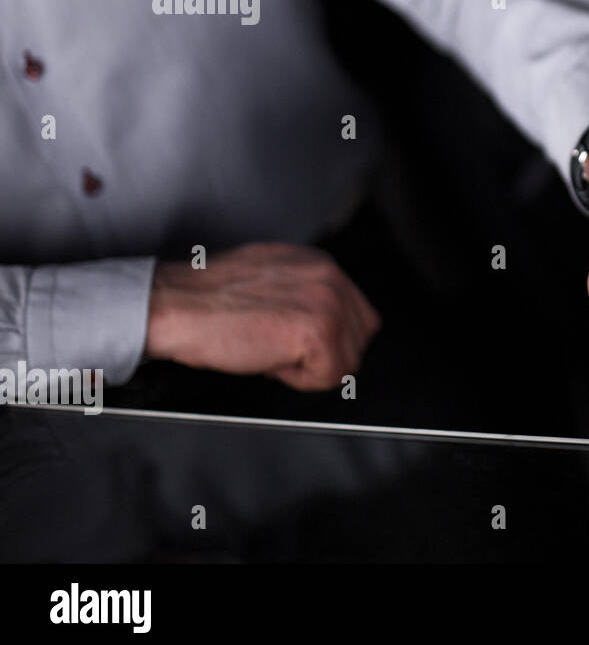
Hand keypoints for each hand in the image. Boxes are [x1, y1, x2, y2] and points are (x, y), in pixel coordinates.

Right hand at [145, 242, 381, 390]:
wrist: (173, 306)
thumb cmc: (207, 300)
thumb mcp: (271, 282)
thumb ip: (305, 295)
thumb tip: (326, 325)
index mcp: (321, 265)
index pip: (358, 317)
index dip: (326, 341)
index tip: (292, 341)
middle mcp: (331, 278)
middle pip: (359, 340)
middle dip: (323, 355)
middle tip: (278, 348)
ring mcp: (328, 303)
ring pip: (347, 361)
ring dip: (310, 367)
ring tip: (269, 349)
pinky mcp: (318, 330)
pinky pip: (330, 376)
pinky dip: (298, 379)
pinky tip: (268, 359)